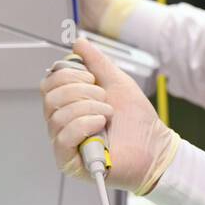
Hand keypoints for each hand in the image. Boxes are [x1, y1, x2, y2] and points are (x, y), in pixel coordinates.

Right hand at [40, 37, 179, 193]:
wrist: (155, 146)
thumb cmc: (137, 120)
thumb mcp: (117, 83)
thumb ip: (97, 62)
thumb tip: (78, 43)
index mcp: (70, 104)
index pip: (49, 84)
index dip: (68, 75)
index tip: (91, 77)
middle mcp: (63, 123)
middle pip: (49, 97)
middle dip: (80, 91)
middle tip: (103, 97)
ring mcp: (65, 143)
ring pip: (57, 117)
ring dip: (88, 108)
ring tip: (108, 114)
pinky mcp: (69, 161)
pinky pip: (62, 138)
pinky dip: (83, 125)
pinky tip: (101, 124)